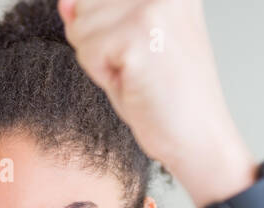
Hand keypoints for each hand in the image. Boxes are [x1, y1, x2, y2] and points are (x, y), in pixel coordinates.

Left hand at [57, 0, 251, 194]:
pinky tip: (135, 84)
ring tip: (137, 76)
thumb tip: (64, 2)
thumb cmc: (167, 97)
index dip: (103, 31)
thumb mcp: (125, 47)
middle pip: (84, 5)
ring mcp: (152, 7)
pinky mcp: (139, 36)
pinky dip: (102, 76)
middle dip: (98, 43)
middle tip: (137, 69)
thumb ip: (97, 18)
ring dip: (100, 61)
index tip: (139, 53)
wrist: (199, 138)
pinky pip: (86, 51)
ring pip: (80, 26)